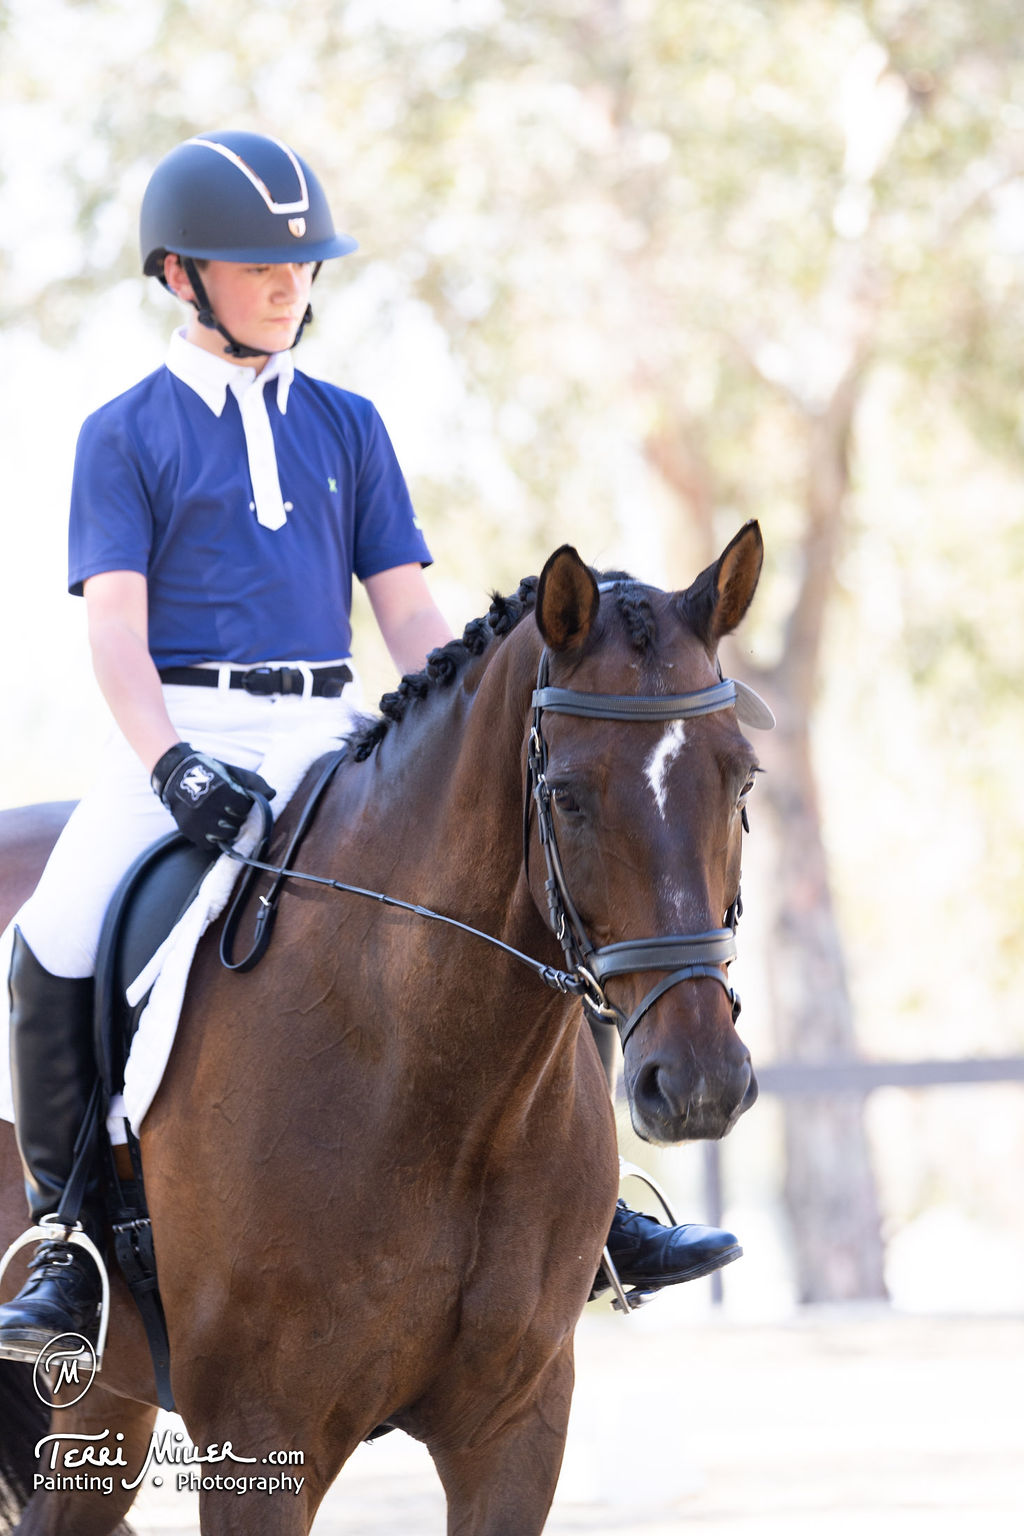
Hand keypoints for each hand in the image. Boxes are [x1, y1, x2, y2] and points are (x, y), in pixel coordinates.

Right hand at [151, 742, 275, 849]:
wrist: (176, 774)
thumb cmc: (211, 773)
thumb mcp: (235, 773)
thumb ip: (256, 783)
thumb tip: (271, 794)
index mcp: (222, 792)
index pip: (243, 809)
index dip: (242, 806)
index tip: (236, 801)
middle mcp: (209, 808)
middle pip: (235, 824)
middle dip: (235, 818)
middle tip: (227, 809)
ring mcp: (198, 821)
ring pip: (224, 836)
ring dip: (226, 829)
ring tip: (220, 818)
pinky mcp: (189, 830)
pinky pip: (208, 844)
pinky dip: (212, 838)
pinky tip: (210, 826)